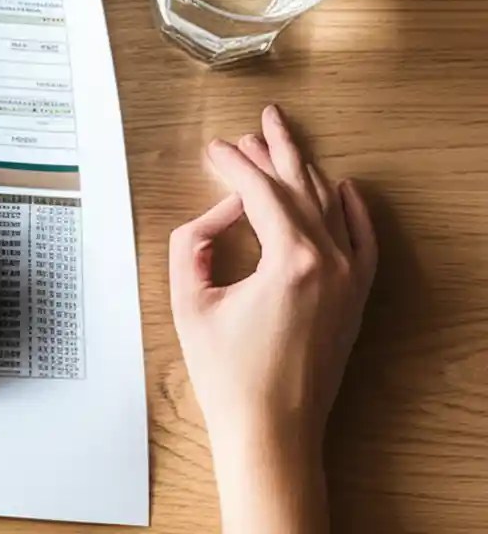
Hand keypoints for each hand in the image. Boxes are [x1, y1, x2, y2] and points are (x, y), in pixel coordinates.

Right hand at [170, 105, 376, 447]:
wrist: (271, 429)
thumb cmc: (230, 376)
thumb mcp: (188, 302)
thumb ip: (193, 244)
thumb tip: (215, 216)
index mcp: (290, 260)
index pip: (260, 191)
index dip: (233, 163)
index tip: (214, 148)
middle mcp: (328, 262)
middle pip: (301, 187)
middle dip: (274, 151)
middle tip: (260, 122)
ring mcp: (347, 280)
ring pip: (329, 206)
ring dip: (302, 172)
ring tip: (282, 145)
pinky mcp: (353, 299)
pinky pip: (362, 240)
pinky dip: (352, 209)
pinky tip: (343, 187)